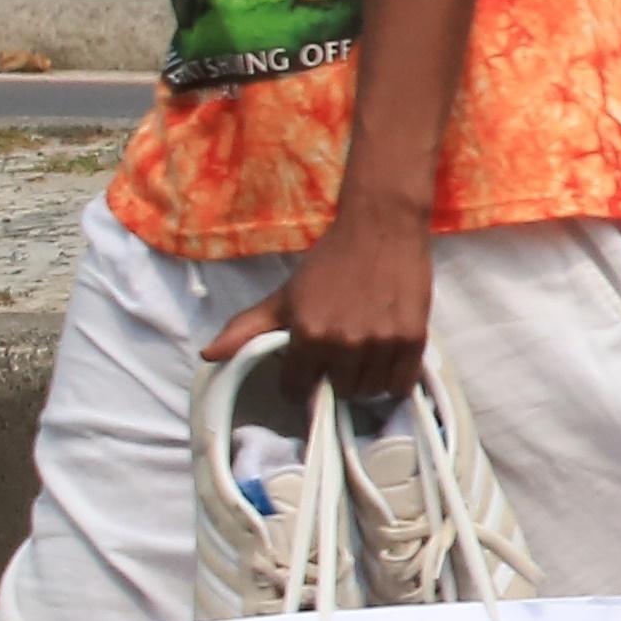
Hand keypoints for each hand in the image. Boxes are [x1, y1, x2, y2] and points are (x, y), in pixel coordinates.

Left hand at [203, 198, 436, 403]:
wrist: (380, 227)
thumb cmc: (330, 261)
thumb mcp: (285, 295)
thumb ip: (247, 329)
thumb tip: (208, 356)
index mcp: (308, 334)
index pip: (297, 389)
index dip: (300, 383)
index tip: (308, 371)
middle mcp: (344, 344)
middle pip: (338, 393)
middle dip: (335, 380)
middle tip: (340, 357)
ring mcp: (381, 343)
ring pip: (369, 391)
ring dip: (365, 380)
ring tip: (364, 356)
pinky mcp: (413, 339)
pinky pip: (401, 383)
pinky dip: (394, 379)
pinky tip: (386, 359)